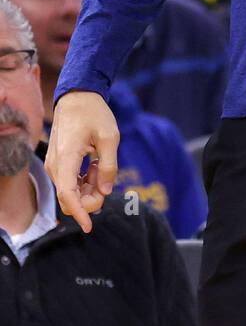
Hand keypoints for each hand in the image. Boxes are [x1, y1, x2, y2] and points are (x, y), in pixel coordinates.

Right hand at [45, 91, 119, 233]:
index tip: (89, 228)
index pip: (67, 194)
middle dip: (90, 199)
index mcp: (67, 157)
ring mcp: (55, 165)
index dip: (79, 212)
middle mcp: (56, 165)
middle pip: (70, 198)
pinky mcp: (59, 164)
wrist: (77, 97)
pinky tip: (95, 166)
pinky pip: (70, 183)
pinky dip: (85, 182)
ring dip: (89, 189)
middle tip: (105, 177)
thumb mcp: (110, 137)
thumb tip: (106, 190)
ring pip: (71, 192)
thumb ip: (109, 165)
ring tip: (100, 165)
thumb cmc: (94, 114)